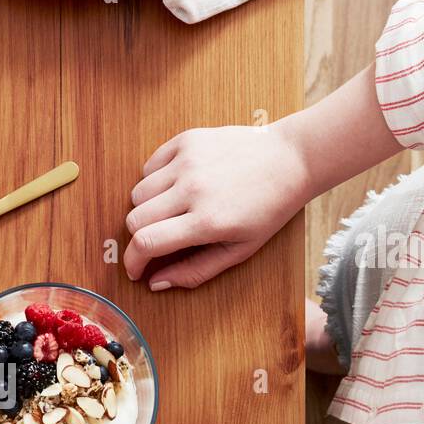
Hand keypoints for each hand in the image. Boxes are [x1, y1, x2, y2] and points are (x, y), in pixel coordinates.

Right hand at [124, 121, 311, 289]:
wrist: (291, 159)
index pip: (145, 243)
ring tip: (170, 212)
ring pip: (137, 193)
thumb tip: (156, 283)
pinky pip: (149, 166)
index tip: (135, 270)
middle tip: (155, 242)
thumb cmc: (269, 209)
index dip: (132, 262)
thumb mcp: (239, 250)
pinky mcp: (186, 140)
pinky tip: (174, 187)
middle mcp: (192, 188)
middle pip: (134, 219)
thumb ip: (195, 271)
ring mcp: (187, 160)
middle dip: (139, 238)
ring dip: (145, 209)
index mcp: (207, 220)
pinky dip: (153, 182)